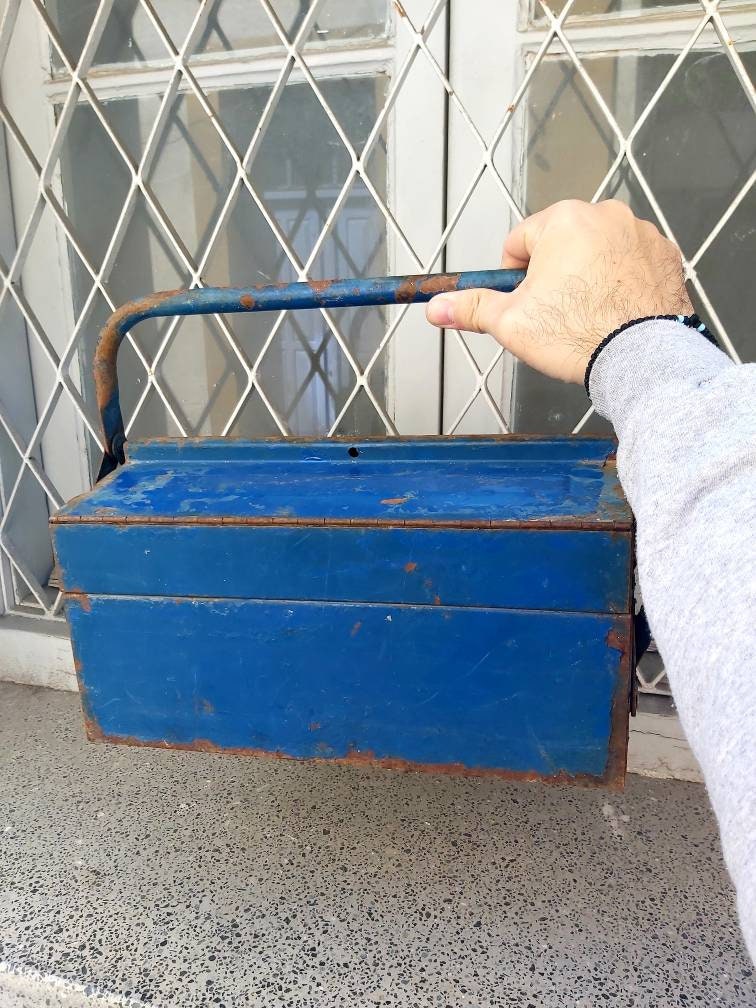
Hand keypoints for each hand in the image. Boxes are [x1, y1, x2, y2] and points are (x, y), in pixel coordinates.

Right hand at [426, 199, 692, 384]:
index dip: (515, 278)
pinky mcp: (667, 256)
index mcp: (563, 220)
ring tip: (590, 316)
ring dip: (590, 276)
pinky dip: (623, 283)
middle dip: (555, 275)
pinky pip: (632, 264)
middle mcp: (606, 215)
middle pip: (561, 244)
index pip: (519, 242)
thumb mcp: (511, 323)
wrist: (641, 358)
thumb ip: (473, 308)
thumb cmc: (578, 335)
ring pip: (598, 252)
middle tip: (558, 315)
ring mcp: (641, 233)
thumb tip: (437, 307)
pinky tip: (618, 312)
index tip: (525, 303)